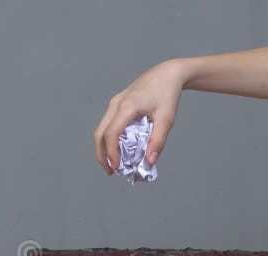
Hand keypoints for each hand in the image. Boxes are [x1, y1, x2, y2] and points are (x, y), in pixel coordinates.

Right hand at [93, 59, 184, 174]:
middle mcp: (116, 104)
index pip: (111, 134)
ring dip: (103, 148)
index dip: (111, 153)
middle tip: (110, 171)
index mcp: (127, 106)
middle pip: (99, 133)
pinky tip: (118, 148)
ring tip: (113, 162)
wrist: (167, 73)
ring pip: (100, 129)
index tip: (117, 168)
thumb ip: (158, 140)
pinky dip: (108, 138)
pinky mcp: (116, 103)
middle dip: (101, 155)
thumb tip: (149, 161)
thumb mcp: (167, 118)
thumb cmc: (168, 94)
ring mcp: (114, 103)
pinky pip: (107, 124)